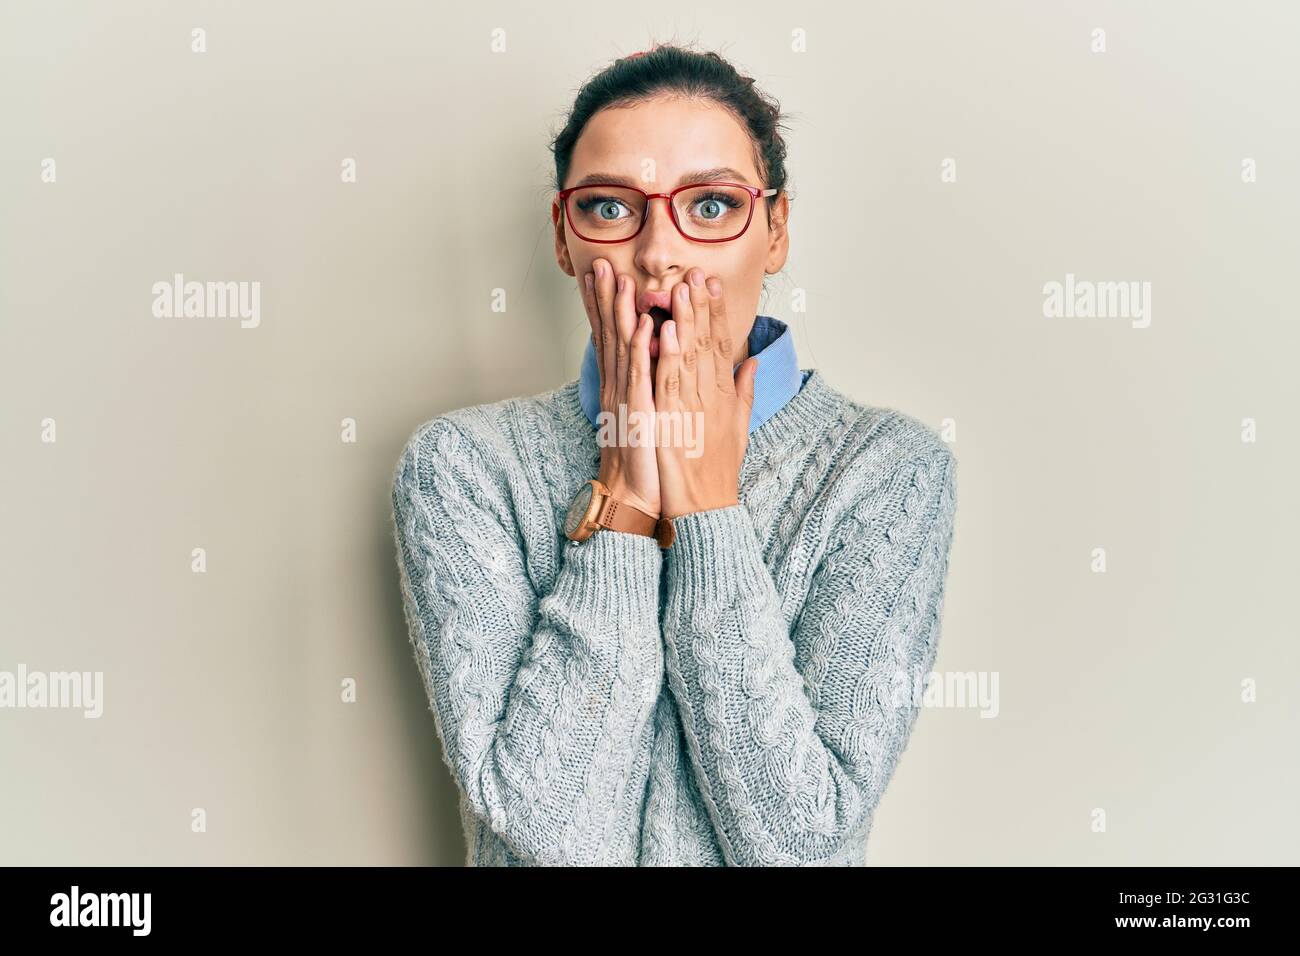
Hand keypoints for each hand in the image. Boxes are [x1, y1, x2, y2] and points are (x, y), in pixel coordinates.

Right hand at [580, 257, 660, 516]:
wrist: (636, 495)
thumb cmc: (646, 459)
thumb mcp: (648, 415)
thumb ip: (650, 386)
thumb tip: (655, 365)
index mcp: (624, 385)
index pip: (613, 337)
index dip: (607, 305)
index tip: (604, 275)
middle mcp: (619, 386)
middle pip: (609, 333)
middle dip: (604, 297)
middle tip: (598, 263)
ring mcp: (627, 397)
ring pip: (621, 346)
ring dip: (619, 311)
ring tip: (617, 279)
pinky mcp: (639, 411)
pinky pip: (640, 374)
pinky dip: (641, 347)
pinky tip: (643, 323)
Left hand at [653, 268, 757, 518]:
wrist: (704, 508)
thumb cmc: (716, 470)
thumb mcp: (737, 427)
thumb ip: (743, 392)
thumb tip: (751, 363)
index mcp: (724, 396)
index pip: (721, 346)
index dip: (716, 314)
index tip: (710, 284)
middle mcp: (712, 398)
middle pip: (707, 344)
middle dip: (701, 307)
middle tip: (696, 272)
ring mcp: (694, 409)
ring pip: (690, 357)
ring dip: (685, 320)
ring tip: (681, 289)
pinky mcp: (675, 423)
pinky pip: (670, 384)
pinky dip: (669, 356)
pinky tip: (666, 330)